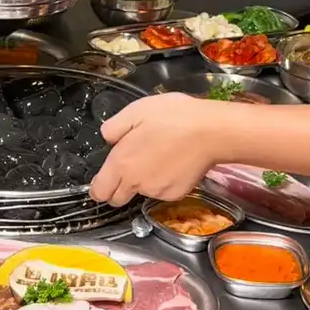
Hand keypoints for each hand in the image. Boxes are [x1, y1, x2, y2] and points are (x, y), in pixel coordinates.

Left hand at [89, 93, 223, 205]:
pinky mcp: (176, 194)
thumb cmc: (173, 117)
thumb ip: (113, 127)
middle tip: (130, 169)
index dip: (98, 188)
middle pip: (117, 199)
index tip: (102, 183)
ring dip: (143, 182)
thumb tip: (107, 139)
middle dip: (118, 189)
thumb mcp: (135, 111)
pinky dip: (163, 182)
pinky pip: (162, 192)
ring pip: (141, 193)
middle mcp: (136, 183)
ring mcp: (157, 191)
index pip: (99, 191)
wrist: (211, 132)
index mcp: (121, 163)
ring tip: (158, 156)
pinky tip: (173, 163)